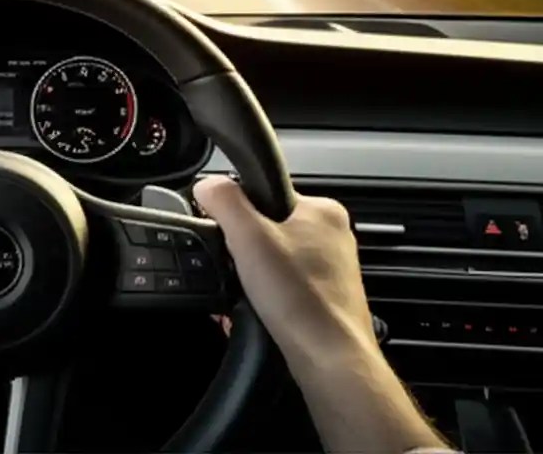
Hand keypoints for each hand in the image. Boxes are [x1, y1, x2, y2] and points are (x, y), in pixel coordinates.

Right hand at [194, 176, 447, 451]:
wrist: (330, 358)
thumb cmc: (298, 298)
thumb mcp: (248, 237)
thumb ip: (225, 201)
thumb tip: (208, 184)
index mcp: (322, 210)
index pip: (264, 195)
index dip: (238, 217)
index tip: (230, 240)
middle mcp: (334, 235)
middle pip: (268, 230)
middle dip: (245, 253)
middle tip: (238, 272)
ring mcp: (333, 268)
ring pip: (276, 260)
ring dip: (254, 277)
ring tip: (249, 295)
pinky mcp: (328, 296)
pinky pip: (286, 286)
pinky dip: (268, 296)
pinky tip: (259, 310)